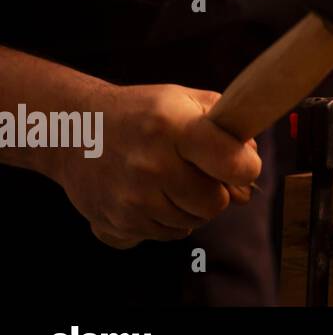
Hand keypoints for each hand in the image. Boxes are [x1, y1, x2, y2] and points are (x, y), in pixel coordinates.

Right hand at [54, 82, 261, 248]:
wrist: (77, 130)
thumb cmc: (142, 113)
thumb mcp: (184, 100)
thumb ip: (226, 125)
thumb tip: (252, 158)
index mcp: (174, 127)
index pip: (232, 163)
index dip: (246, 167)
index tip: (241, 163)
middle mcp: (152, 164)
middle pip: (216, 203)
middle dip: (218, 191)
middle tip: (202, 174)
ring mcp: (133, 196)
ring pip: (193, 221)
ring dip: (193, 206)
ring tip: (175, 181)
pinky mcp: (119, 220)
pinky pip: (168, 233)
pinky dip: (170, 219)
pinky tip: (155, 194)